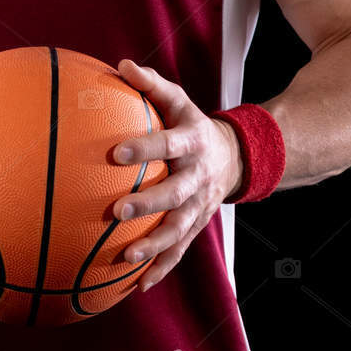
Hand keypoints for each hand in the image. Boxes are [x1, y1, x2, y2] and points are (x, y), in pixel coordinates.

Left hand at [109, 59, 244, 291]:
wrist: (235, 156)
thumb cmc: (191, 124)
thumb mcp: (178, 100)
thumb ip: (150, 84)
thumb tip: (120, 65)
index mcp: (193, 141)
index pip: (168, 144)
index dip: (145, 148)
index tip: (115, 152)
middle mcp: (198, 176)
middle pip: (175, 193)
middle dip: (148, 203)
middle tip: (116, 210)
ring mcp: (200, 205)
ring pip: (179, 229)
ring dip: (154, 245)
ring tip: (126, 257)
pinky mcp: (197, 226)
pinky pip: (180, 251)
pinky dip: (161, 268)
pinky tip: (138, 286)